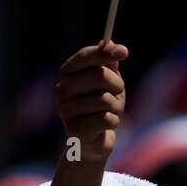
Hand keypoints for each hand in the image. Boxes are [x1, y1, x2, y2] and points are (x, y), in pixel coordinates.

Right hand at [55, 38, 128, 162]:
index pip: (85, 56)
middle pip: (99, 75)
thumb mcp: (108, 82)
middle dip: (117, 84)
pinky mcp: (74, 130)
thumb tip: (110, 43)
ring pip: (106, 100)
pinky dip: (113, 122)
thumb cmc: (101, 107)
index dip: (105, 52)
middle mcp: (62, 90)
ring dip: (117, 107)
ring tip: (110, 113)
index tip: (124, 52)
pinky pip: (107, 119)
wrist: (93, 142)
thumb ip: (108, 63)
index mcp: (68, 74)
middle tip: (118, 93)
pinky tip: (105, 126)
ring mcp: (65, 110)